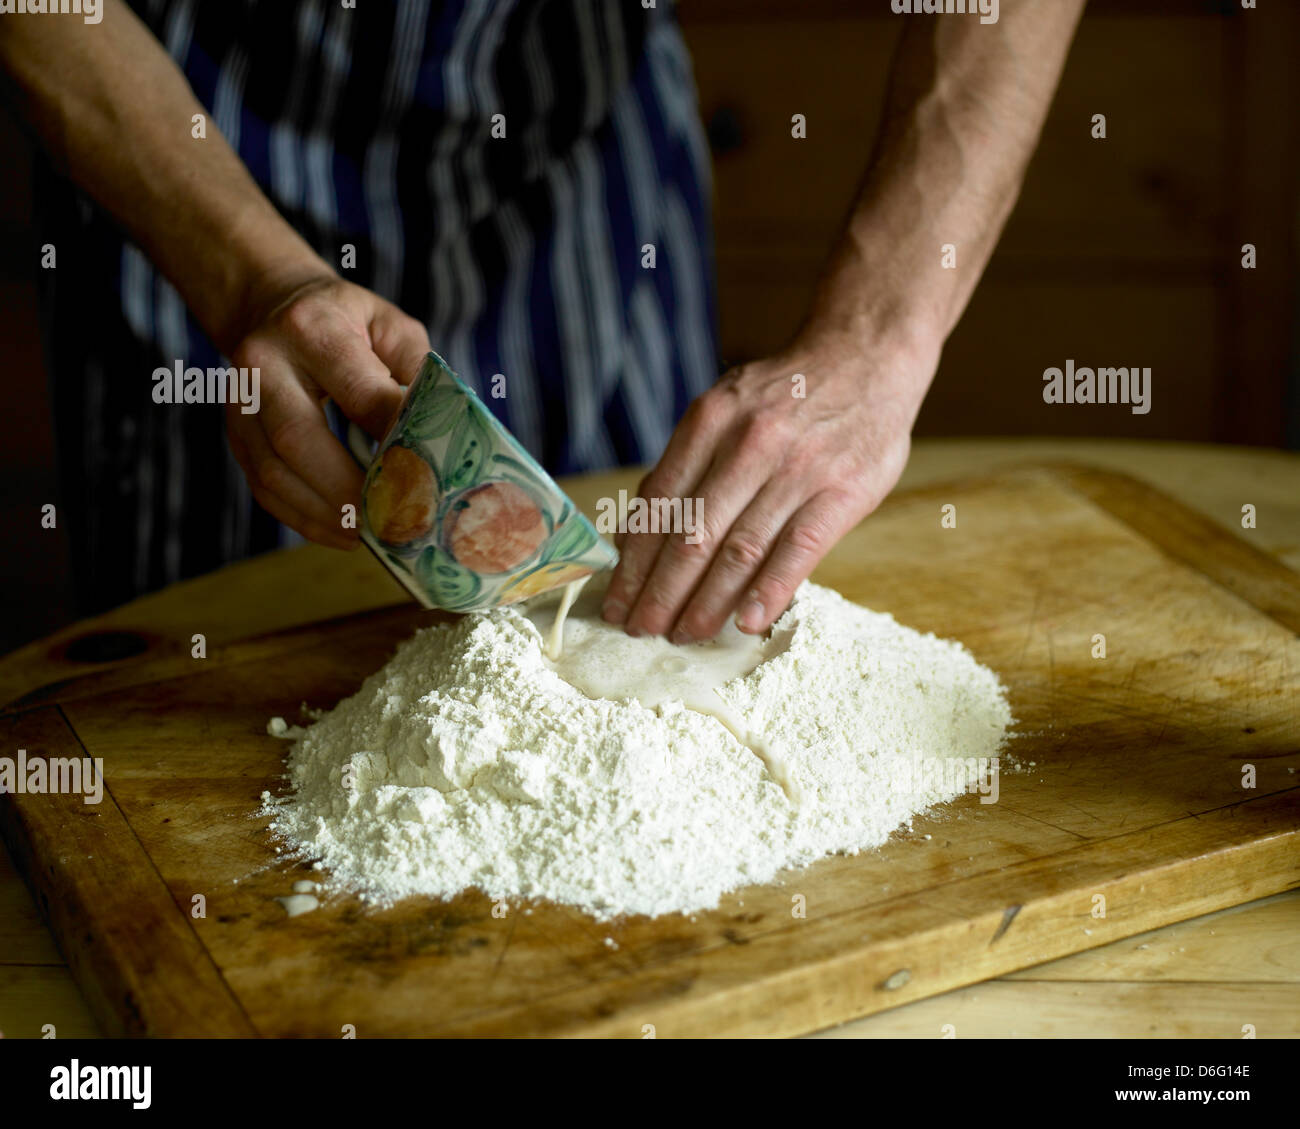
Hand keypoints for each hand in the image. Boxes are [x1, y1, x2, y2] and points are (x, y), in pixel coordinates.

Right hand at [225, 275, 430, 548]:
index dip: (394, 439)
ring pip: (274, 472)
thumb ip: (416, 373)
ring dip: (324, 515)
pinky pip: (263, 488)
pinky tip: (342, 533)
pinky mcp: (235, 434)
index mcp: (312, 328)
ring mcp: (240, 403)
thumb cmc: (345, 320)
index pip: (358, 393)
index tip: (429, 475)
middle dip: (347, 490)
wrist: (270, 306)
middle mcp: (264, 364)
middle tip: (392, 522)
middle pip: (298, 439)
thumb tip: (441, 436)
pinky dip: (304, 518)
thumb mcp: (390, 326)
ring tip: (371, 537)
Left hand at [600, 328, 935, 640]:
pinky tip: (745, 623)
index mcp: (710, 421)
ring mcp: (797, 468)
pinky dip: (768, 591)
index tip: (618, 599)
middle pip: (691, 535)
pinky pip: (796, 551)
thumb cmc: (786, 396)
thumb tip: (638, 534)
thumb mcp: (726, 408)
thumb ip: (688, 465)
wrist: (866, 355)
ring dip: (705, 602)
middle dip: (659, 592)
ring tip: (683, 633)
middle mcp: (748, 443)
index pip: (658, 504)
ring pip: (738, 550)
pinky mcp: (841, 491)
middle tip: (639, 628)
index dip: (633, 560)